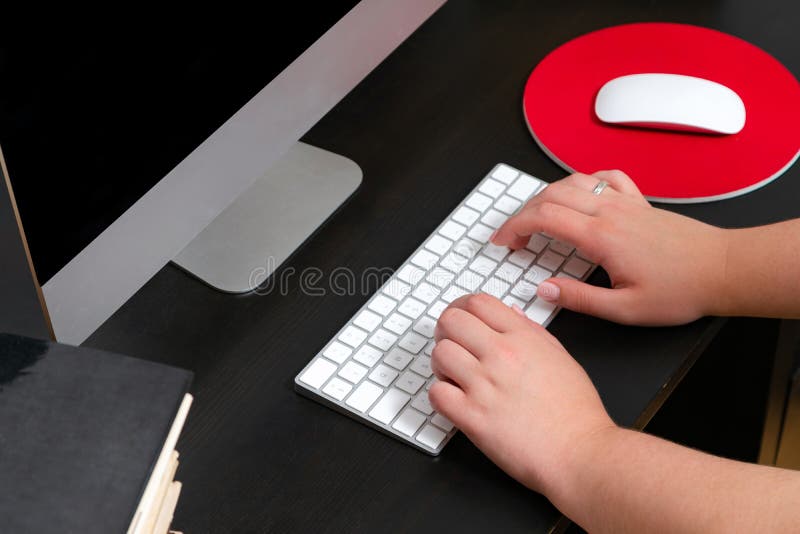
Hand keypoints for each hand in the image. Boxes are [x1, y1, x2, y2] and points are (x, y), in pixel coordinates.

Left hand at [429, 293, 614, 494]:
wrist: (579, 453)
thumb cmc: (575, 412)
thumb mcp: (561, 357)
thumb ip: (531, 331)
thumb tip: (510, 313)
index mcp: (523, 338)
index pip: (477, 302)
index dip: (462, 307)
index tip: (461, 319)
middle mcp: (501, 356)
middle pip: (450, 321)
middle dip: (446, 331)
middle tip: (453, 346)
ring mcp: (485, 385)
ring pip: (439, 353)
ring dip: (442, 364)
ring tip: (455, 376)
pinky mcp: (472, 417)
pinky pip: (436, 393)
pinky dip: (441, 396)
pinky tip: (456, 401)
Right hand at [492, 170, 730, 324]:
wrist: (723, 270)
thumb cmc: (680, 291)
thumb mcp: (624, 310)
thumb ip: (579, 299)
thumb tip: (545, 290)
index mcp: (601, 237)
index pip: (543, 218)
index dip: (515, 227)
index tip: (503, 240)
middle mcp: (610, 213)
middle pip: (551, 196)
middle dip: (522, 212)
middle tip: (513, 236)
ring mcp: (625, 203)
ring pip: (573, 182)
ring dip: (547, 196)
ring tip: (536, 217)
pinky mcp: (639, 202)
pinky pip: (606, 177)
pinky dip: (585, 181)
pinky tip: (581, 193)